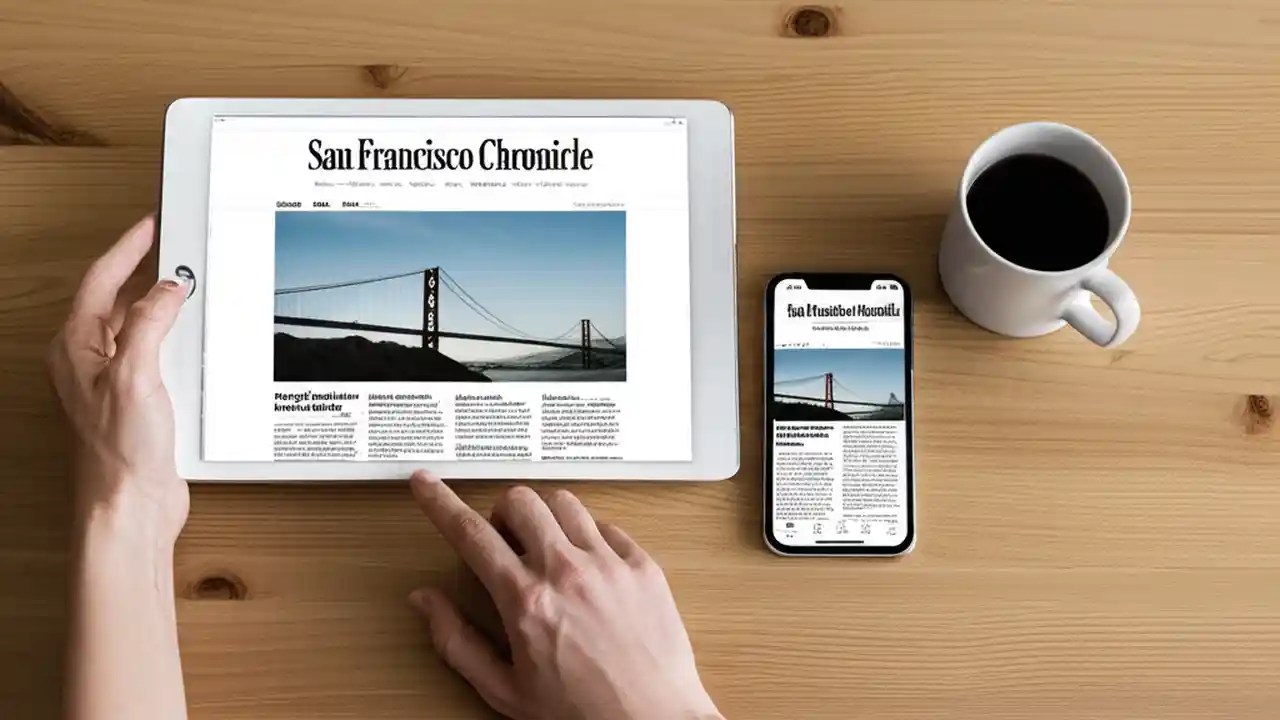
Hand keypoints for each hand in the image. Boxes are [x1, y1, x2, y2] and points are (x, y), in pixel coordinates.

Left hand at [47, 215, 190, 542]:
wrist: (130, 506)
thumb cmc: (119, 452)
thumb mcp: (137, 375)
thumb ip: (151, 324)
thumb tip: (168, 288)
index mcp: (75, 349)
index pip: (100, 281)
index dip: (127, 249)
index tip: (150, 225)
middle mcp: (86, 363)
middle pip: (113, 301)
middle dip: (142, 272)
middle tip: (169, 247)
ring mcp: (108, 383)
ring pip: (132, 327)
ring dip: (157, 306)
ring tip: (183, 285)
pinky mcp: (133, 402)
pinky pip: (150, 354)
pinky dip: (170, 338)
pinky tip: (190, 338)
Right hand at [408, 472, 722, 719]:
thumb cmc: (581, 714)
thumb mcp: (505, 690)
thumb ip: (456, 641)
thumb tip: (425, 600)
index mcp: (526, 601)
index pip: (471, 534)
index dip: (440, 503)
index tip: (425, 484)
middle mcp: (567, 572)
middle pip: (520, 500)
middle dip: (501, 512)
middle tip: (505, 540)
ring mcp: (609, 564)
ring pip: (565, 503)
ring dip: (545, 517)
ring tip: (547, 550)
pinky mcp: (643, 566)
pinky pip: (607, 525)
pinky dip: (589, 536)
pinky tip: (588, 567)